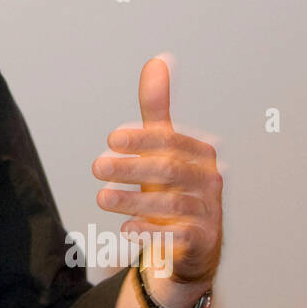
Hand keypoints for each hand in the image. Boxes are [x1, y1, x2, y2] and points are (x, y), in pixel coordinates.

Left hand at [92, 56, 222, 305]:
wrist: (189, 246)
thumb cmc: (171, 188)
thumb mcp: (162, 148)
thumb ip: (157, 109)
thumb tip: (158, 60)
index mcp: (200, 154)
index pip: (171, 141)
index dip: (143, 138)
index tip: (111, 139)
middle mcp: (209, 182)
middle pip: (170, 170)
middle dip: (131, 167)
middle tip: (96, 166)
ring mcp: (209, 213)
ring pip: (173, 203)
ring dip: (133, 200)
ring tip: (102, 197)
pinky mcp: (202, 242)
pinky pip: (180, 236)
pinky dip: (152, 232)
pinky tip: (125, 229)